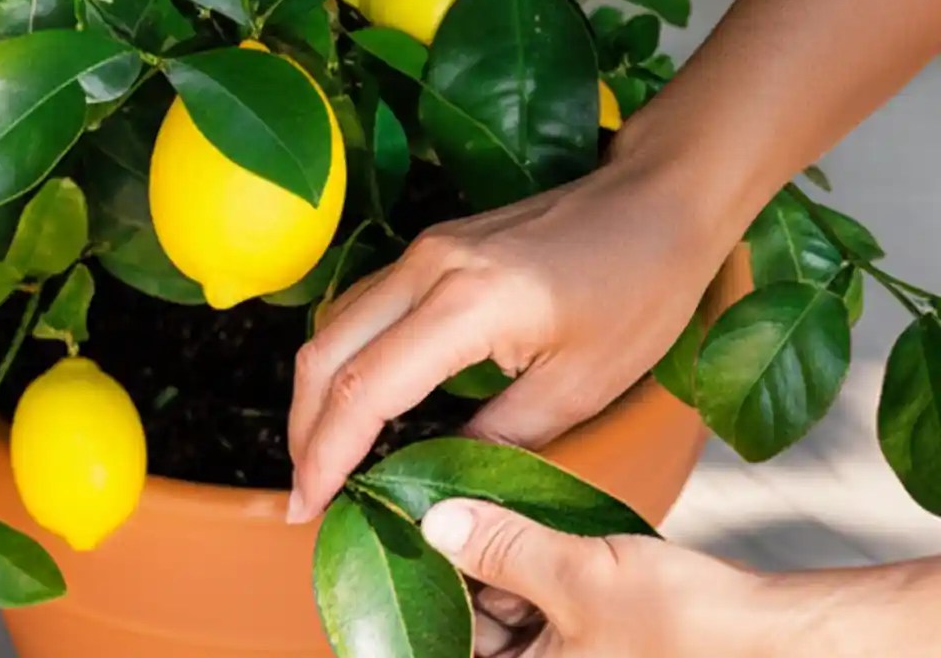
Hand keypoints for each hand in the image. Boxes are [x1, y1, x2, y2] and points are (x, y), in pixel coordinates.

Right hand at [286, 155, 744, 523]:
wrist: (659, 198)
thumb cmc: (639, 288)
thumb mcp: (581, 385)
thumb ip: (499, 439)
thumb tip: (438, 485)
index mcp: (469, 304)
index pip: (366, 388)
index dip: (329, 455)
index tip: (312, 506)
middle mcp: (428, 268)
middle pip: (326, 354)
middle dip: (304, 431)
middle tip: (306, 495)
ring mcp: (424, 251)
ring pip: (334, 327)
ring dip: (317, 396)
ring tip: (322, 460)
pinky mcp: (431, 249)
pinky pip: (361, 308)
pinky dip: (343, 362)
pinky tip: (354, 402)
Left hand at [420, 499, 940, 657]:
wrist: (777, 642)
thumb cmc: (688, 632)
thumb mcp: (579, 579)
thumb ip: (503, 548)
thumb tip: (439, 523)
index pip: (437, 654)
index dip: (407, 619)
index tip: (384, 572)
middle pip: (466, 636)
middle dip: (450, 582)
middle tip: (425, 522)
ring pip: (502, 622)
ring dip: (489, 574)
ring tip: (470, 518)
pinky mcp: (596, 649)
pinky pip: (540, 617)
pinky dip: (527, 580)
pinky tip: (522, 536)